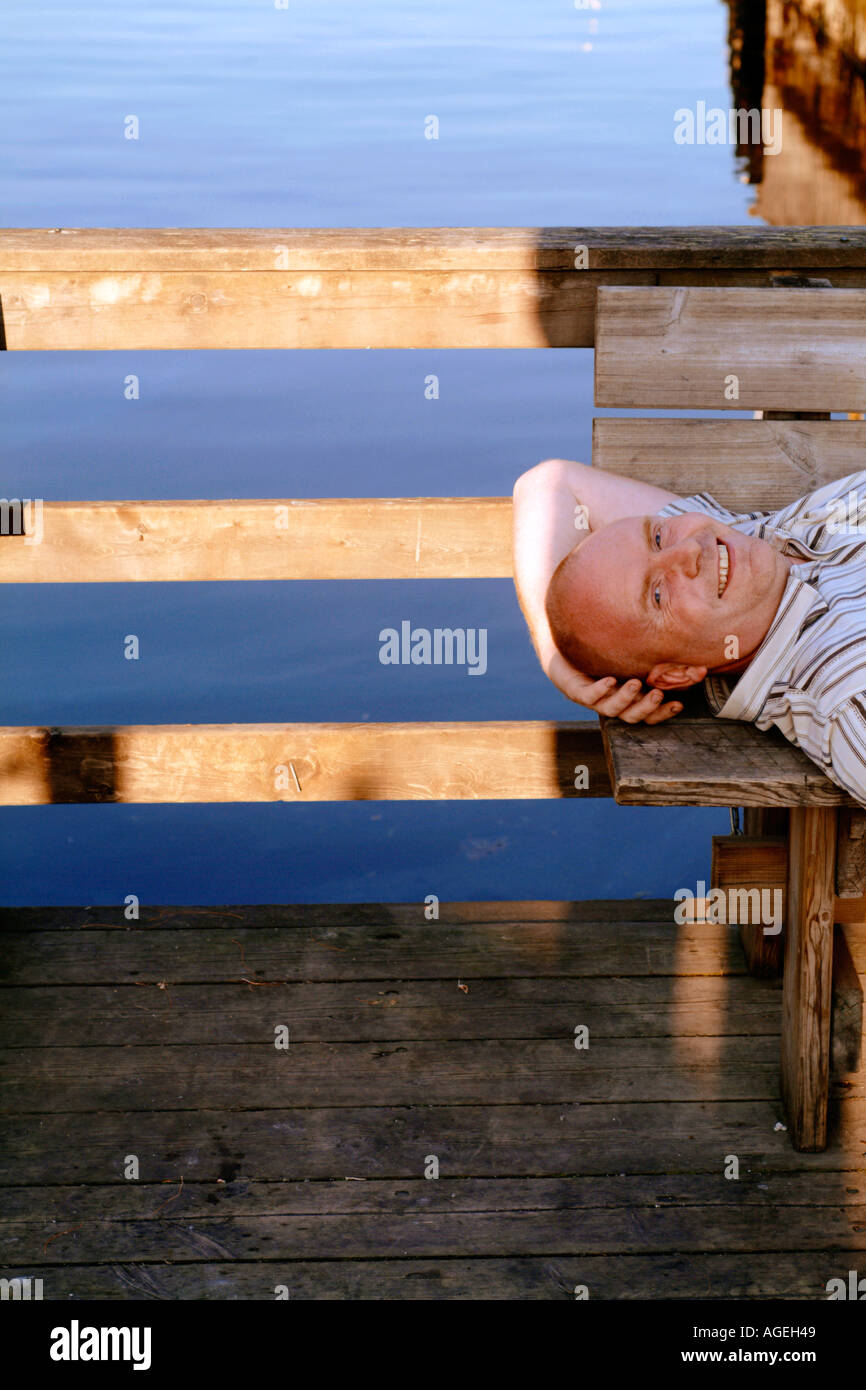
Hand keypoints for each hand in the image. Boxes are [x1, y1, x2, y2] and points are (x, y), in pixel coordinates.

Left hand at [545, 649, 681, 724]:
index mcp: (628, 699)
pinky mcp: (575, 692)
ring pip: (611, 709)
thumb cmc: (600, 652)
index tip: (679, 704)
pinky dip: (600, 689)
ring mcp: (594, 699)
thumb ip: (651, 660)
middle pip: (631, 716)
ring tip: (636, 683)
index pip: (648, 714)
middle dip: (646, 707)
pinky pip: (588, 696)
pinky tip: (610, 680)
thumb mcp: (629, 657)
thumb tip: (681, 652)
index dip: (663, 713)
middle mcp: (612, 702)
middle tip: (659, 695)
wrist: (563, 649)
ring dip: (625, 698)